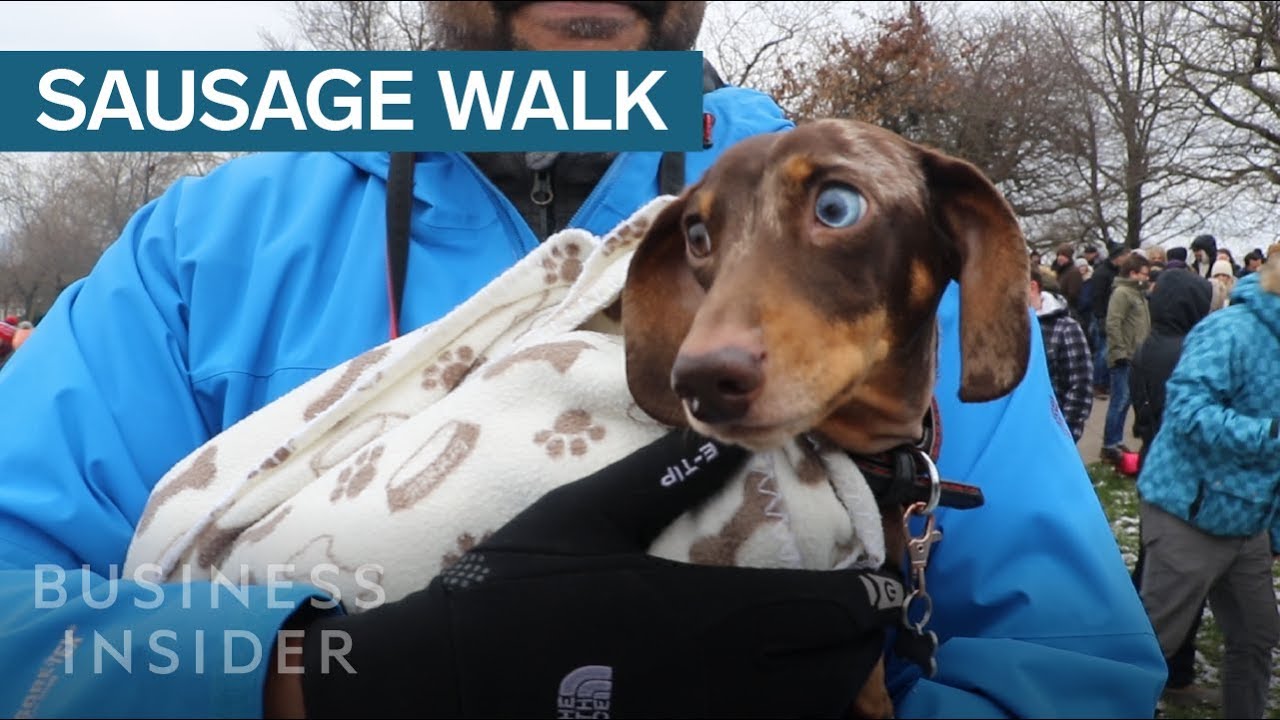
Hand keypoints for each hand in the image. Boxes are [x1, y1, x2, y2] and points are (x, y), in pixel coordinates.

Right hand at [290, 430, 904, 718]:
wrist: (448, 686)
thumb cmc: (513, 594)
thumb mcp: (584, 517)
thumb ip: (664, 479)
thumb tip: (723, 435)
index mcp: (706, 613)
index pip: (823, 614)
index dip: (868, 601)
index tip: (885, 586)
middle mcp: (720, 679)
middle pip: (829, 672)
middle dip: (860, 644)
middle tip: (864, 618)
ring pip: (803, 715)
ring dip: (830, 685)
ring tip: (833, 658)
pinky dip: (786, 715)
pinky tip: (772, 694)